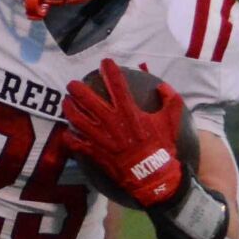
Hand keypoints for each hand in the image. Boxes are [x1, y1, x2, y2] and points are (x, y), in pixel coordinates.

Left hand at [60, 59, 185, 209]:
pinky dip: (70, 137)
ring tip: (65, 102)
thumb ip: (171, 100)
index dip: (110, 71)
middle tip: (72, 84)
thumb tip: (162, 86)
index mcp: (130, 113)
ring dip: (69, 109)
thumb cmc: (162, 147)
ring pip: (78, 119)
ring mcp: (101, 138)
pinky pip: (77, 143)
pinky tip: (67, 132)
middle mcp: (112, 123)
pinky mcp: (95, 153)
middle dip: (78, 90)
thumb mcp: (172, 121)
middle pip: (88, 101)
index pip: (118, 86)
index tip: (105, 62)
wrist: (152, 176)